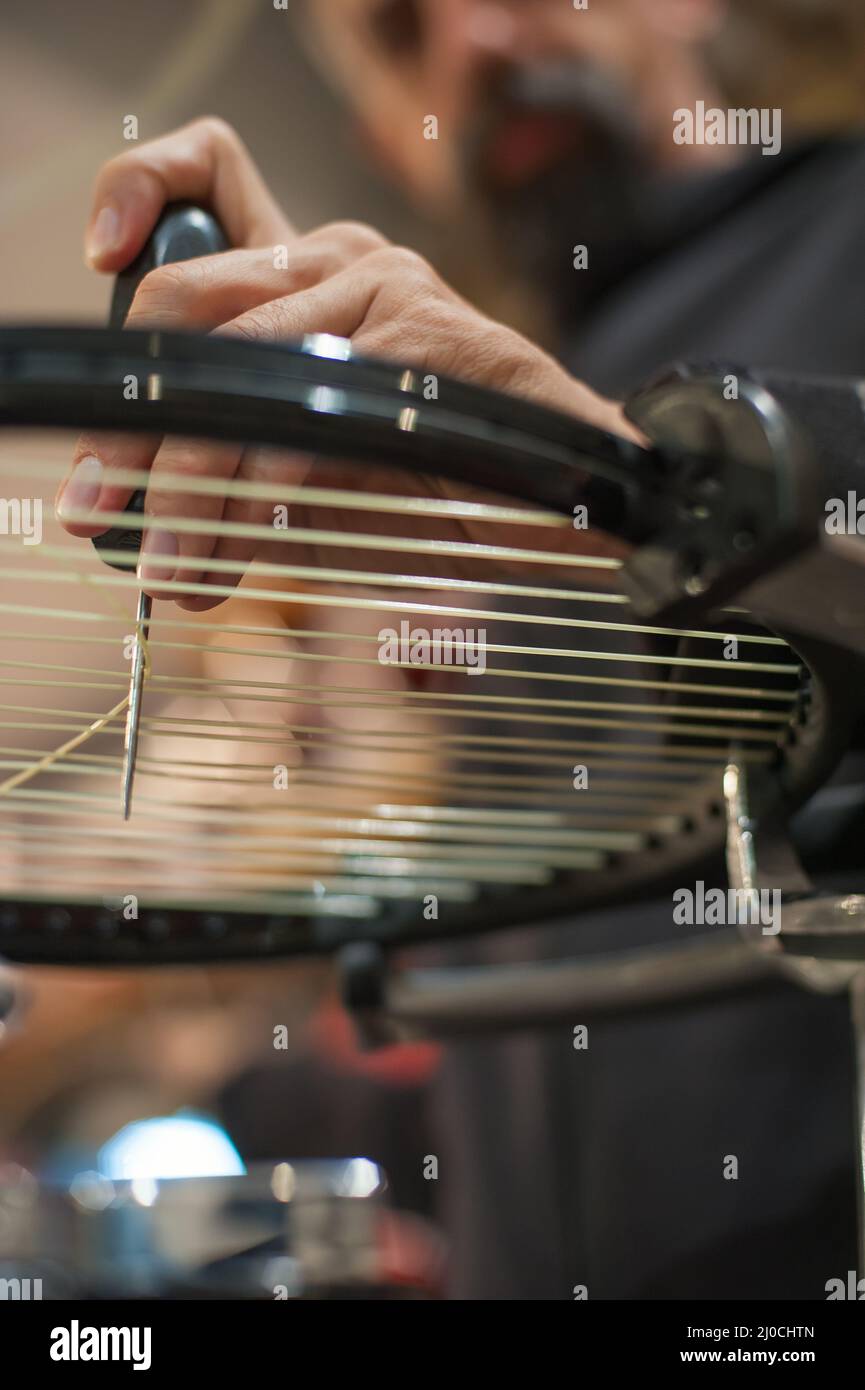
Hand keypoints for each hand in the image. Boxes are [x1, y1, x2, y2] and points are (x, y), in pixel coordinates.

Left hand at [56, 117, 641, 608]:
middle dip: (131, 426)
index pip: (193, 215)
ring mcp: (383, 286)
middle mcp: (338, 260)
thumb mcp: (314, 470)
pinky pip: (311, 405)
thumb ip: (235, 462)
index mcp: (305, 277)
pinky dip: (269, 481)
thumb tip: (142, 517)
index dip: (125, 223)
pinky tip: (252, 535)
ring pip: (239, 368)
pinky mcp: (423, 334)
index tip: (99, 361)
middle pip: (188, 306)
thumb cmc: (442, 482)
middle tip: (99, 515)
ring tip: (176, 567)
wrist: (571, 491)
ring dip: (191, 480)